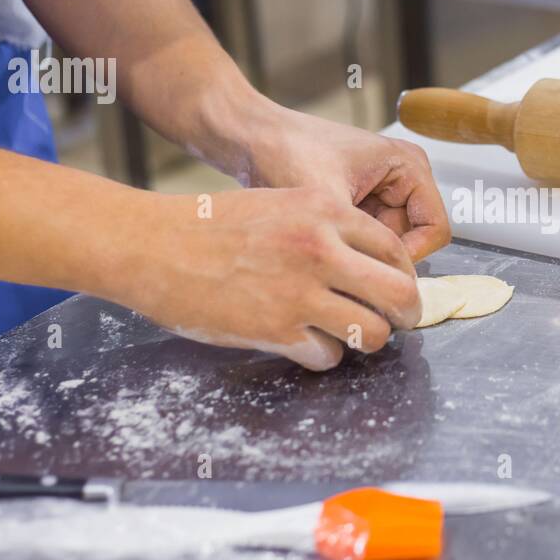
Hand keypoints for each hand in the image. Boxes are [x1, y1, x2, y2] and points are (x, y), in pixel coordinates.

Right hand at [124, 187, 420, 369]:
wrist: (153, 246)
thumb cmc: (211, 225)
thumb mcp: (280, 204)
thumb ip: (327, 229)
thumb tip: (369, 264)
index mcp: (324, 210)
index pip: (395, 250)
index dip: (404, 274)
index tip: (398, 288)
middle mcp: (320, 248)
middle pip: (399, 293)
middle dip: (406, 313)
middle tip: (400, 321)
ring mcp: (300, 292)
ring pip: (373, 332)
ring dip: (367, 339)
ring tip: (349, 333)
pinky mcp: (277, 329)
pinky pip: (329, 356)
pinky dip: (322, 354)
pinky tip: (304, 341)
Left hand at [240, 104, 451, 261]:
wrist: (247, 137)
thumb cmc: (284, 151)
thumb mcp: (327, 201)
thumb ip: (358, 243)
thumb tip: (374, 285)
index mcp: (409, 166)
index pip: (435, 230)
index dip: (408, 257)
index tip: (372, 270)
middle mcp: (402, 177)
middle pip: (412, 240)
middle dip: (380, 256)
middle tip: (342, 262)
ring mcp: (382, 190)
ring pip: (388, 245)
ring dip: (362, 254)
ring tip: (326, 249)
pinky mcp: (361, 202)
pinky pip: (367, 240)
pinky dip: (349, 248)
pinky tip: (321, 245)